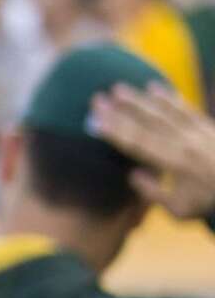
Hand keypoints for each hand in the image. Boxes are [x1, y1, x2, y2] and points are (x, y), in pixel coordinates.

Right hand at [90, 83, 214, 221]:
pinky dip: (170, 98)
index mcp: (176, 164)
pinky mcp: (208, 127)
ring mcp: (199, 132)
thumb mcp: (179, 210)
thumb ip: (153, 193)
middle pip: (148, 124)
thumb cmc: (209, 203)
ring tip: (119, 88)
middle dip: (120, 111)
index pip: (138, 145)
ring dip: (140, 100)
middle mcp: (187, 143)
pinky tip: (155, 88)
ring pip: (165, 112)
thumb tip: (133, 173)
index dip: (115, 132)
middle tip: (98, 98)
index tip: (94, 122)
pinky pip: (186, 109)